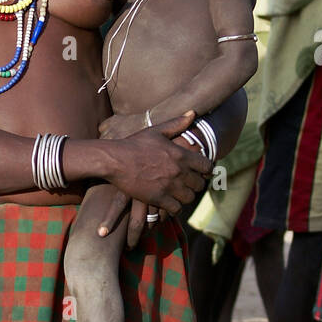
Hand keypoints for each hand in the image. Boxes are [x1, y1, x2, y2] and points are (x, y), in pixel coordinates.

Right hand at [98, 112, 209, 227]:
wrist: (114, 160)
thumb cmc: (134, 144)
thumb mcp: (156, 131)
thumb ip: (177, 123)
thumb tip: (193, 113)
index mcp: (181, 154)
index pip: (207, 167)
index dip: (205, 170)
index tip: (199, 171)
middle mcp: (178, 171)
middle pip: (200, 184)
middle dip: (195, 184)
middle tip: (187, 184)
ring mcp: (169, 186)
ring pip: (189, 198)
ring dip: (185, 196)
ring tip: (178, 194)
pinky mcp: (158, 198)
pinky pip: (176, 209)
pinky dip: (174, 207)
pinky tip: (168, 203)